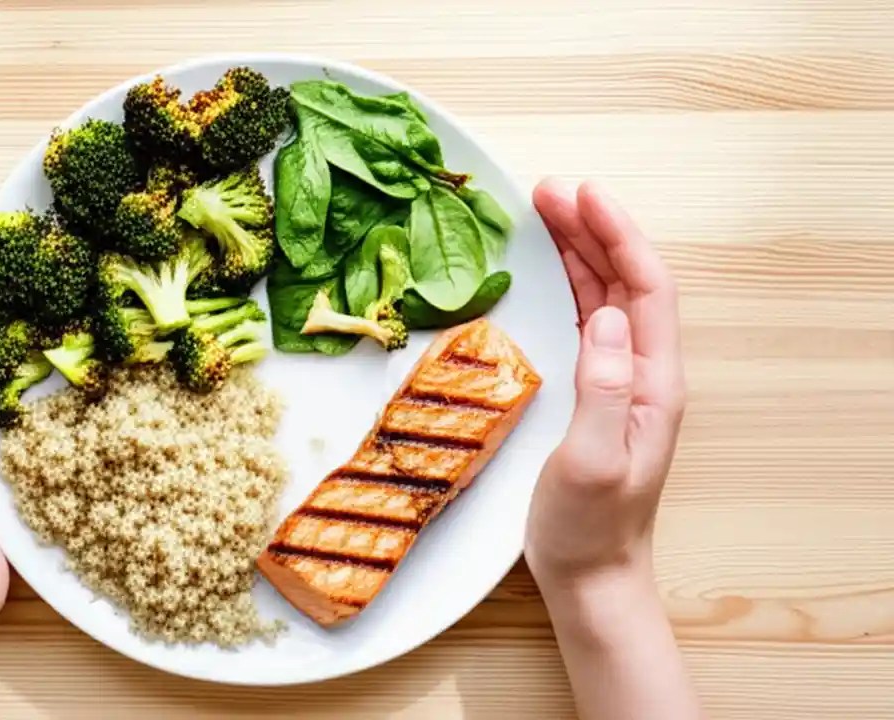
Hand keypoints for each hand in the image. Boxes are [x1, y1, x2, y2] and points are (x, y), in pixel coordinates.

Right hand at [524, 180, 686, 586]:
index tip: (584, 195)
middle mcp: (643, 372)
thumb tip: (609, 319)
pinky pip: (586, 320)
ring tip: (544, 210)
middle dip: (592, 228)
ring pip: (606, 295)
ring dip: (579, 249)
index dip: (618, 235)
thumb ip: (603, 389)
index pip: (646, 288)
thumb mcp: (592, 461)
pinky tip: (547, 268)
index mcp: (653, 382)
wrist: (590, 574)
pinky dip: (567, 283)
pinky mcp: (593, 391)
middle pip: (626, 280)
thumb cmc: (589, 527)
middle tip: (548, 190)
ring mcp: (620, 380)